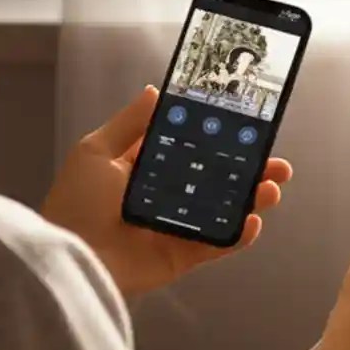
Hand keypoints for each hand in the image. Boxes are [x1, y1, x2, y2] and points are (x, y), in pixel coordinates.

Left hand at [42, 86, 292, 296]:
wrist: (71, 257)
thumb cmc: (76, 203)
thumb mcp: (95, 152)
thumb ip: (129, 124)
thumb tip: (156, 92)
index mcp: (144, 168)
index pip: (190, 148)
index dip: (219, 138)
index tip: (247, 127)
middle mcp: (165, 196)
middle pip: (216, 179)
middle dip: (249, 170)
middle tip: (277, 163)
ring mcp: (176, 227)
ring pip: (223, 210)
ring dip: (252, 199)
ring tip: (272, 189)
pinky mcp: (182, 256)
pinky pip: (217, 244)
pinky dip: (239, 235)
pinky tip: (253, 221)